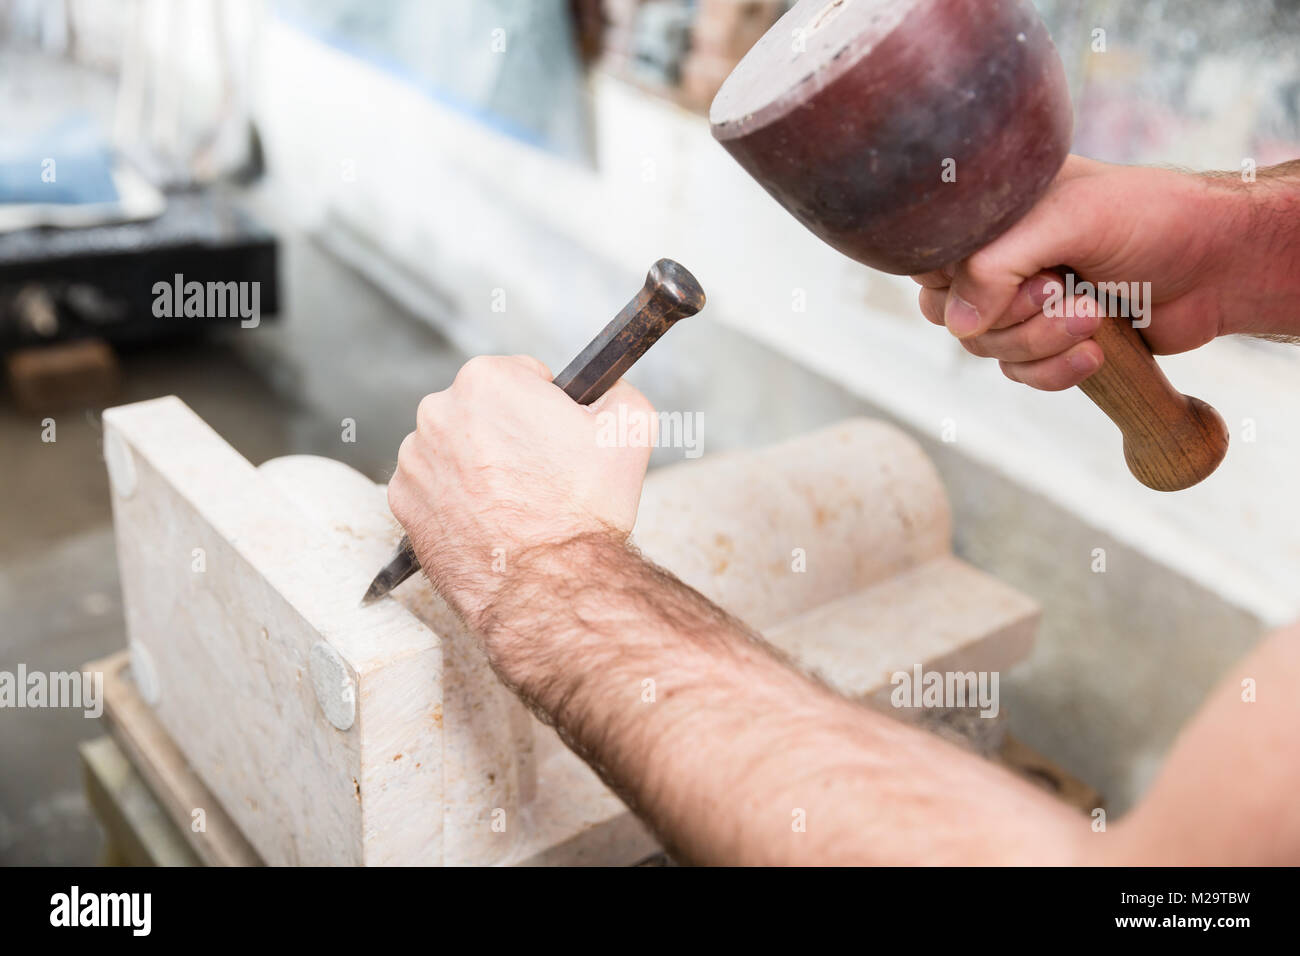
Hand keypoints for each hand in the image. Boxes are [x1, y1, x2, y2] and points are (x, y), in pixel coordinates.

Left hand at [387, 355, 655, 624]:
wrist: (548, 584)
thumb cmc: (583, 510)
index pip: (521, 376)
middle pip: (482, 411)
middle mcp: (439, 411)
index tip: (555, 438)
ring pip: (454, 448)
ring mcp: (415, 458)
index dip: (546, 407)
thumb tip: (603, 388)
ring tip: (515, 503)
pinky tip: (488, 521)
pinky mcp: (403, 501)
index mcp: (488, 381)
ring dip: (478, 466)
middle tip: (540, 475)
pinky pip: (432, 487)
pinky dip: (455, 499)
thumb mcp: (630, 429)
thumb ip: (615, 389)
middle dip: (508, 435)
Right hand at [913, 155, 1265, 390]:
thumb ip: (997, 266)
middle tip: (1062, 289)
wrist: (1220, 266)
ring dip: (1042, 342)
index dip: (956, 280)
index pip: (929, 258)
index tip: (1011, 275)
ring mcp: (1023, 301)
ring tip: (1094, 314)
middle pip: (950, 312)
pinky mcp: (1048, 342)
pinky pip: (1020, 374)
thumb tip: (959, 325)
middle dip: (1010, 315)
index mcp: (994, 213)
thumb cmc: (1152, 219)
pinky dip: (1055, 371)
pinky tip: (1096, 351)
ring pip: (987, 349)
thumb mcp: (1068, 221)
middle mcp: (1001, 256)